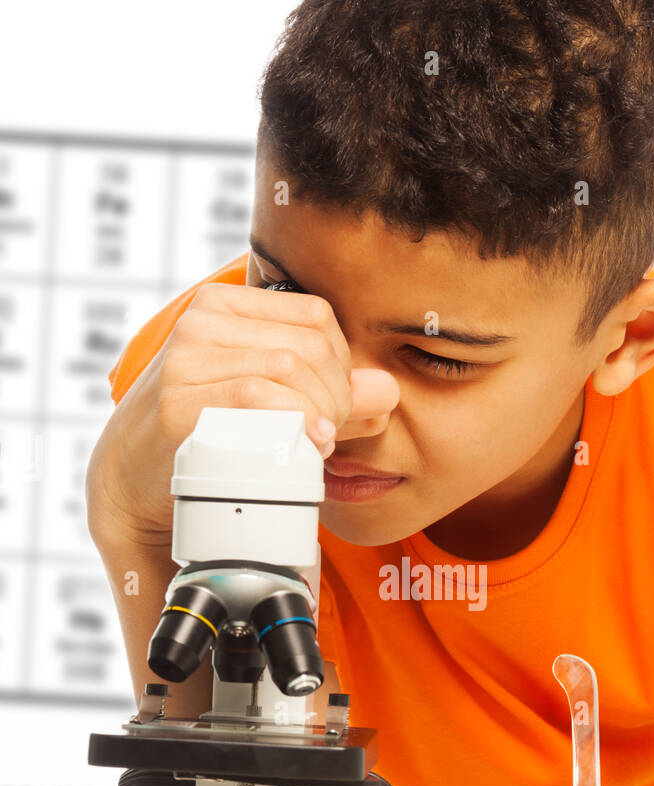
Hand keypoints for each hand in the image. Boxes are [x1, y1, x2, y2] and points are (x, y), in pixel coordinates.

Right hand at [87, 281, 399, 545]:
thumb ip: (331, 396)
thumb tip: (387, 390)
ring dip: (319, 416)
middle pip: (309, 345)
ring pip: (289, 368)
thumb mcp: (271, 405)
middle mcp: (202, 321)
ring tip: (314, 446)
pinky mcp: (178, 400)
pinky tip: (299, 450)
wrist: (134, 478)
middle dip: (337, 397)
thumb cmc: (208, 436)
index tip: (337, 408)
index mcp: (226, 306)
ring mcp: (186, 357)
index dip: (343, 365)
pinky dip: (292, 425)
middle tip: (329, 435)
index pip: (317, 316)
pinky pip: (256, 396)